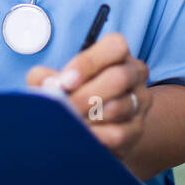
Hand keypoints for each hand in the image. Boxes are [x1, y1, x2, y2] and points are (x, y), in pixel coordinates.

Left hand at [27, 32, 148, 164]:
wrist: (98, 125)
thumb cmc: (77, 93)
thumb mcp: (59, 80)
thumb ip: (46, 77)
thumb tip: (45, 85)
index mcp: (118, 54)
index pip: (114, 47)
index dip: (87, 63)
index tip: (65, 82)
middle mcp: (135, 74)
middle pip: (119, 78)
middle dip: (85, 95)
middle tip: (64, 107)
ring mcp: (139, 101)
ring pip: (118, 107)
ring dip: (89, 117)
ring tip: (67, 123)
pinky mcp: (137, 128)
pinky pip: (119, 133)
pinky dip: (95, 136)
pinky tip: (79, 137)